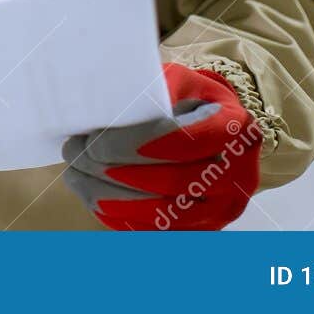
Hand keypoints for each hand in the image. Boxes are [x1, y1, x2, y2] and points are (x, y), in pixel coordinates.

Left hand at [61, 61, 260, 230]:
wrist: (218, 131)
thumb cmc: (189, 100)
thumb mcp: (176, 81)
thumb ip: (149, 91)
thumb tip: (101, 109)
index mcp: (234, 128)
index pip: (182, 141)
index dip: (134, 145)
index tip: (95, 142)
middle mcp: (239, 174)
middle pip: (169, 182)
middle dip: (112, 170)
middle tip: (74, 154)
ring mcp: (224, 209)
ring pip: (161, 214)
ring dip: (108, 197)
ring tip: (75, 174)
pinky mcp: (205, 230)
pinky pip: (157, 232)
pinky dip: (120, 217)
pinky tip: (92, 196)